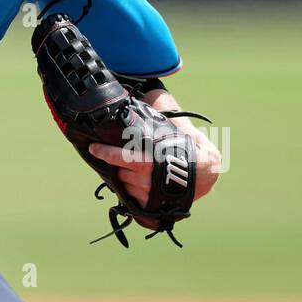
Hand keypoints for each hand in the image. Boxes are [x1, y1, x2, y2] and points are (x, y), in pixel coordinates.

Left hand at [88, 124, 220, 229]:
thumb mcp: (182, 128)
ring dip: (122, 176)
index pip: (127, 159)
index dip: (108, 154)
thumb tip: (153, 93)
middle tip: (111, 152)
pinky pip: (130, 198)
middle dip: (116, 163)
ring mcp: (152, 197)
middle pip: (123, 172)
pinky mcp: (152, 208)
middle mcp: (154, 182)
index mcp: (159, 161)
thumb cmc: (192, 150)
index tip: (93, 147)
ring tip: (126, 165)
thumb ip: (166, 112)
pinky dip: (128, 188)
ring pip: (125, 186)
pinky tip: (130, 179)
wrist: (208, 176)